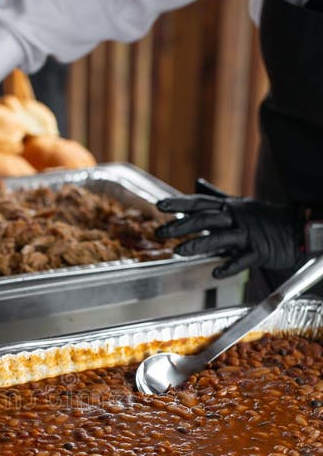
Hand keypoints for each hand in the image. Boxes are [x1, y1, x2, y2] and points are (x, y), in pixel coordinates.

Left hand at [155, 178, 302, 277]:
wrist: (296, 229)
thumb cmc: (264, 218)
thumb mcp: (239, 203)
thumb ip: (216, 196)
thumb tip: (197, 183)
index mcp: (229, 207)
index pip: (200, 203)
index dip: (179, 203)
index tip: (159, 205)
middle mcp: (236, 218)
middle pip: (205, 220)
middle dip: (182, 226)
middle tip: (160, 233)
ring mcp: (247, 234)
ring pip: (220, 238)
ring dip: (199, 244)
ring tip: (178, 252)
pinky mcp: (258, 251)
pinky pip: (242, 259)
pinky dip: (229, 266)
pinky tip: (215, 272)